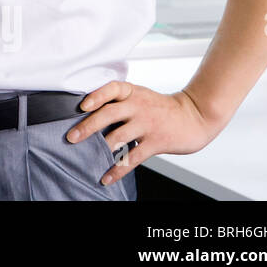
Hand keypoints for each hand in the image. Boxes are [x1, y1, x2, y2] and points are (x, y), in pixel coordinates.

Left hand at [66, 80, 221, 185]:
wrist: (195, 116)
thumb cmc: (161, 107)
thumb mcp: (141, 95)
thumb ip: (120, 101)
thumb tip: (89, 113)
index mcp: (132, 92)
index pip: (111, 89)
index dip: (96, 96)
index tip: (82, 106)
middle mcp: (138, 106)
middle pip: (108, 114)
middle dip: (87, 126)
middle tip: (71, 137)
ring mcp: (147, 124)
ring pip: (119, 137)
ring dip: (100, 148)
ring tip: (86, 157)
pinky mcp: (156, 142)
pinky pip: (133, 157)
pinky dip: (118, 169)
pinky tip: (107, 177)